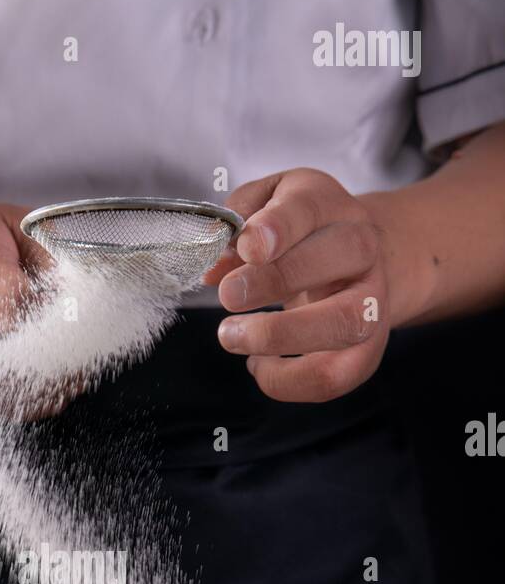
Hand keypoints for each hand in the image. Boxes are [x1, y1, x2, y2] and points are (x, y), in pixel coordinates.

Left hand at [205, 169, 389, 401]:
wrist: (358, 264)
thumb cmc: (300, 234)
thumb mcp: (268, 203)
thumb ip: (237, 221)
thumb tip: (211, 263)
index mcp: (330, 207)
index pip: (308, 210)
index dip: (277, 228)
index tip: (247, 247)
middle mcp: (362, 251)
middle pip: (337, 258)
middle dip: (276, 280)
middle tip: (228, 296)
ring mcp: (371, 302)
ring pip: (343, 324)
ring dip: (280, 336)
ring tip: (231, 336)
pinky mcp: (366, 351)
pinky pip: (332, 376)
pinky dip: (286, 380)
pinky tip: (258, 363)